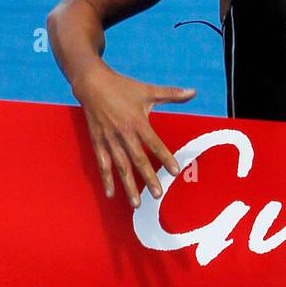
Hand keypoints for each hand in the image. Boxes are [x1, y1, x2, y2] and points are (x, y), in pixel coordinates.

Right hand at [72, 64, 194, 206]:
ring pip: (120, 166)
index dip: (165, 157)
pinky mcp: (97, 141)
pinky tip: (111, 194)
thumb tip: (193, 92)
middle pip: (138, 159)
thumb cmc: (122, 86)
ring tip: (136, 203)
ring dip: (128, 185)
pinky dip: (106, 179)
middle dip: (148, 178)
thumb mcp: (147, 90)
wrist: (91, 82)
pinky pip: (102, 163)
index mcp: (137, 121)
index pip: (154, 143)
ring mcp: (109, 139)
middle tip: (158, 195)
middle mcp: (123, 132)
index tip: (175, 172)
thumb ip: (171, 94)